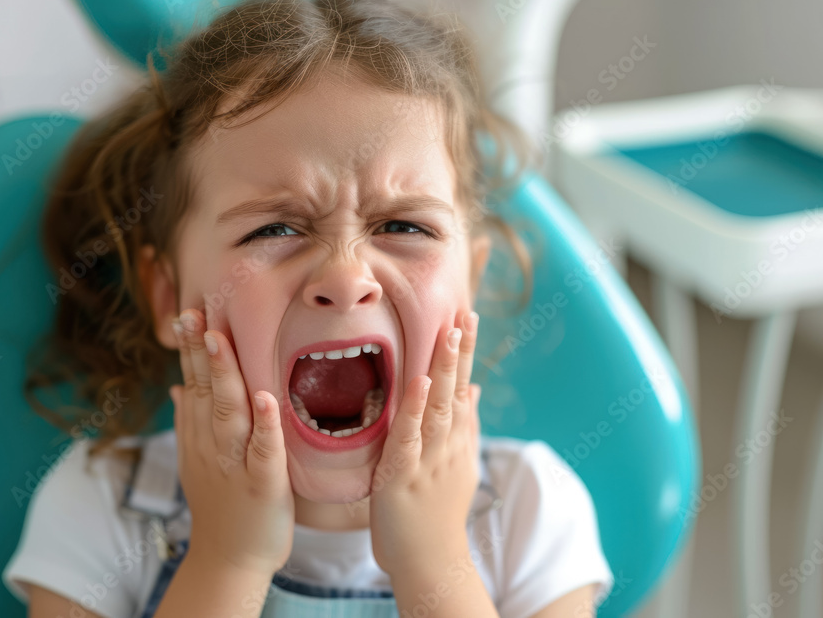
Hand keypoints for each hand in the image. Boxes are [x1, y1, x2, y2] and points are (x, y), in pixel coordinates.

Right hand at [169, 306, 294, 576]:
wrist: (230, 560)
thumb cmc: (223, 504)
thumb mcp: (198, 460)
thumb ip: (191, 421)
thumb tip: (179, 386)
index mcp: (200, 436)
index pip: (193, 384)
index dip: (189, 349)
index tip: (188, 313)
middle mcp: (213, 446)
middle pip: (205, 392)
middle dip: (200, 353)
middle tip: (195, 315)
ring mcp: (236, 464)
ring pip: (228, 414)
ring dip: (224, 376)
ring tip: (220, 341)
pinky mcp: (264, 484)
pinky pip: (264, 451)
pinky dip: (263, 426)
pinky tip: (264, 399)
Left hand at [368, 308, 481, 579]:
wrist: (430, 561)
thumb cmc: (435, 513)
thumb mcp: (456, 464)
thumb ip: (464, 427)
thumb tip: (472, 390)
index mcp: (456, 441)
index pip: (463, 389)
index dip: (466, 354)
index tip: (467, 318)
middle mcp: (447, 445)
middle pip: (457, 391)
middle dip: (460, 352)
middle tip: (465, 314)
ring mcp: (428, 458)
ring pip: (439, 407)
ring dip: (445, 369)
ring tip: (449, 334)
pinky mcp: (403, 474)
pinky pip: (410, 436)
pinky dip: (415, 408)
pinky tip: (420, 382)